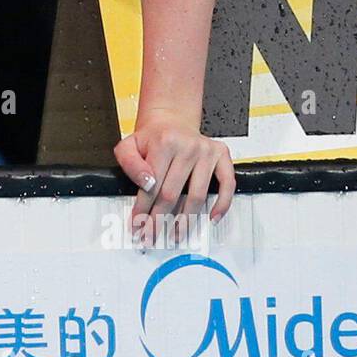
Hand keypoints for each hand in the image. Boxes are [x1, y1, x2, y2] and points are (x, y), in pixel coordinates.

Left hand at [115, 112, 234, 242]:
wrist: (171, 121)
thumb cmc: (152, 138)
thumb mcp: (129, 145)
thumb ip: (130, 164)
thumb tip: (146, 183)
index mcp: (164, 143)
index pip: (152, 186)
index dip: (143, 209)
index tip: (137, 224)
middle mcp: (188, 146)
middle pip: (172, 194)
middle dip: (160, 220)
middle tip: (152, 235)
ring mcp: (207, 151)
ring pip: (197, 195)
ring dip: (186, 220)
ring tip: (177, 234)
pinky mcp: (221, 155)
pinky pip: (227, 184)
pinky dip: (222, 203)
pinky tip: (212, 218)